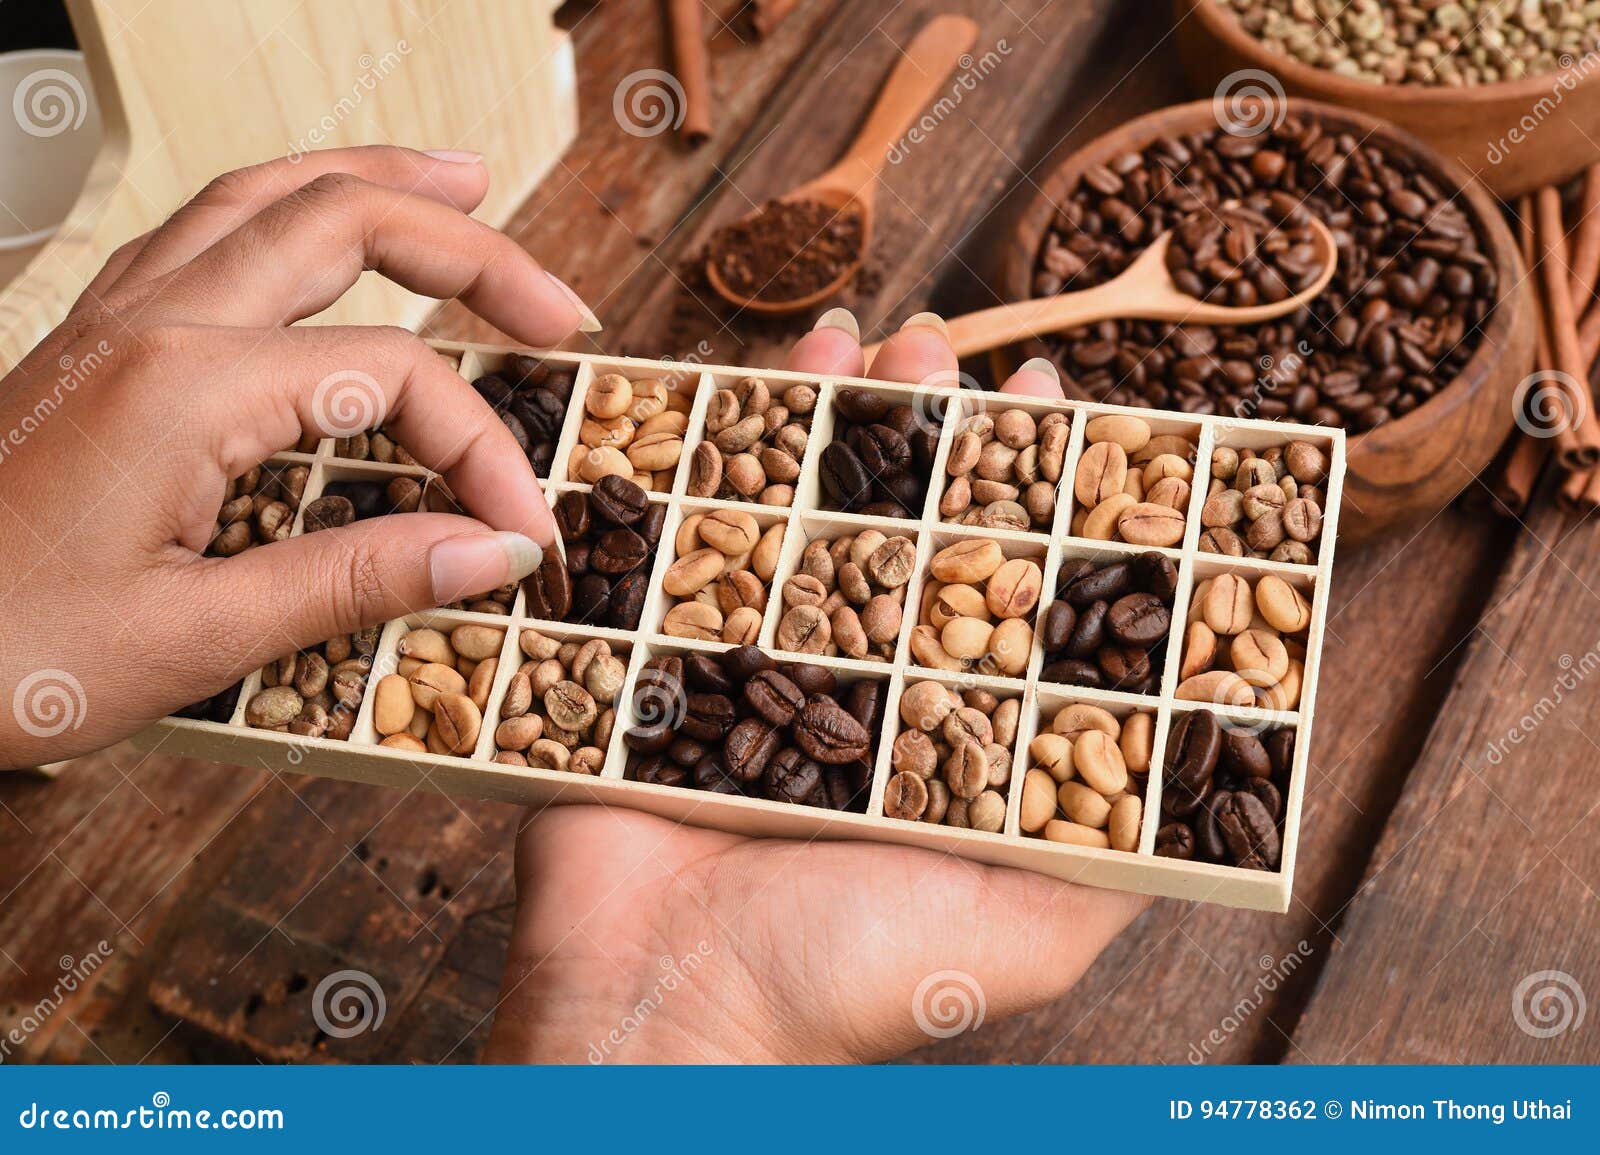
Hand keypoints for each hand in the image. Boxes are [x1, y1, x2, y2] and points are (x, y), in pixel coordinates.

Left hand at [0, 146, 594, 767]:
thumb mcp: (194, 639)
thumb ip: (354, 580)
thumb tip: (488, 549)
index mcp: (188, 386)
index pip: (394, 377)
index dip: (482, 450)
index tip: (522, 531)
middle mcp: (154, 321)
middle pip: (346, 223)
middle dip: (473, 252)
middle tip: (558, 309)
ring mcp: (116, 317)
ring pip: (268, 193)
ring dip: (379, 183)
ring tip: (466, 187)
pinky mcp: (94, 339)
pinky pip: (206, 226)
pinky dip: (288, 205)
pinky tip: (316, 228)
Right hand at [484, 315, 1147, 1063]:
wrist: (660, 1006)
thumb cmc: (848, 976)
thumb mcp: (1027, 928)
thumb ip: (1117, 850)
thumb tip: (1216, 760)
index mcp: (938, 729)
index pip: (1001, 581)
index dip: (1037, 491)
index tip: (1065, 406)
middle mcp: (853, 682)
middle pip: (902, 522)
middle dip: (932, 428)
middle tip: (950, 347)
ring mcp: (753, 659)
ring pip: (805, 508)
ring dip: (835, 415)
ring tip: (868, 337)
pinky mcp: (656, 652)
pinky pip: (689, 535)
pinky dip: (714, 455)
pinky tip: (750, 387)